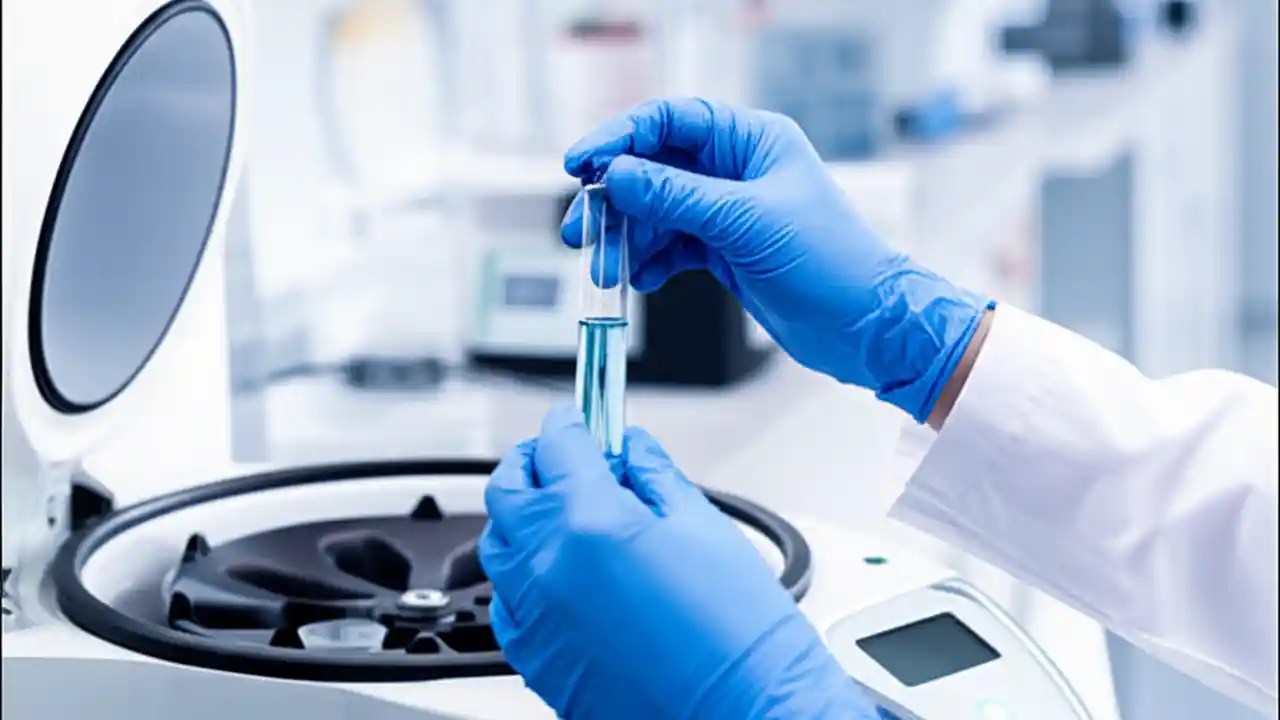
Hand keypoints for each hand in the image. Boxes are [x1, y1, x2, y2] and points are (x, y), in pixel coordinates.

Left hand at [478, 405, 880, 719]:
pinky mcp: (534, 659)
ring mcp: (533, 615)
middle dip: (534, 461)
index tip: (582, 418)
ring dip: (523, 515)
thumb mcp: (703, 527)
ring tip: (563, 512)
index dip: (572, 422)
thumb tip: (632, 450)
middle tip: (564, 455)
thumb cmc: (738, 635)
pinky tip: (560, 573)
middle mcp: (547, 566)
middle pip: (509, 488)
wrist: (745, 716)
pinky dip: (523, 575)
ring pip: (498, 543)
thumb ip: (654, 476)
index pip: (558, 445)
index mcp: (589, 522)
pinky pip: (506, 601)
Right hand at [560, 98, 992, 422]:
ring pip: (657, 213)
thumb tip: (617, 174)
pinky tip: (638, 280)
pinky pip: (671, 247)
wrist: (867, 327)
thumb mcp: (745, 223)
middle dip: (614, 198)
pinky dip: (650, 262)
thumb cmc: (832, 263)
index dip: (620, 137)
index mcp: (752, 140)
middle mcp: (737, 169)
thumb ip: (676, 197)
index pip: (670, 121)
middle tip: (581, 228)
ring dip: (627, 238)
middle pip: (654, 168)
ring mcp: (729, 212)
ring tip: (606, 267)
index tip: (581, 162)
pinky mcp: (725, 251)